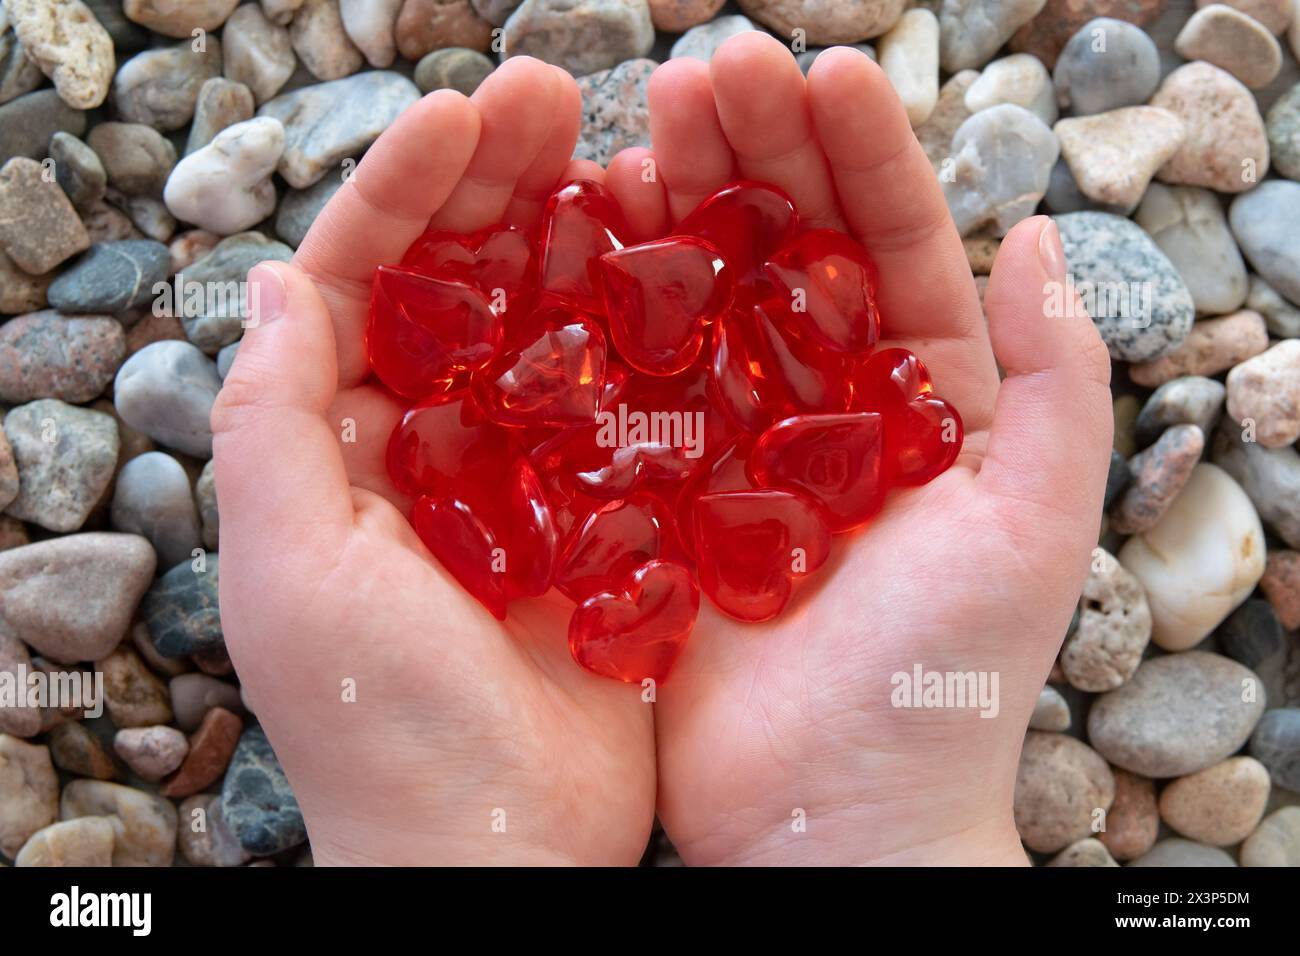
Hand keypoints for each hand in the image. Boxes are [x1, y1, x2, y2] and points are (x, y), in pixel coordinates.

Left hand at [211, 59, 655, 865]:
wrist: (497, 849)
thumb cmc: (380, 727)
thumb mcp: (295, 573)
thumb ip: (272, 424)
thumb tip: (280, 280)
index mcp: (343, 445)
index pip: (364, 282)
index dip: (406, 189)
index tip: (468, 114)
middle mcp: (433, 443)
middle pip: (462, 281)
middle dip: (501, 183)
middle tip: (561, 96)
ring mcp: (529, 472)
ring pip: (552, 325)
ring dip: (582, 236)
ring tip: (631, 154)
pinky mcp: (609, 510)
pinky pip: (628, 402)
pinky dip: (650, 335)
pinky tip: (686, 271)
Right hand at [608, 35, 1112, 864]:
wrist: (833, 817)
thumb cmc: (942, 685)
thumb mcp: (1031, 530)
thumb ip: (1049, 385)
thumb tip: (1036, 238)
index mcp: (924, 402)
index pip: (896, 246)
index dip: (862, 154)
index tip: (820, 70)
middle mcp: (827, 409)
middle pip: (792, 253)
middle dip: (758, 153)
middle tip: (709, 68)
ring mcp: (735, 446)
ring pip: (705, 300)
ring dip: (679, 209)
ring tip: (641, 124)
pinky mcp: (659, 492)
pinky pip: (636, 384)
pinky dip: (613, 312)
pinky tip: (586, 239)